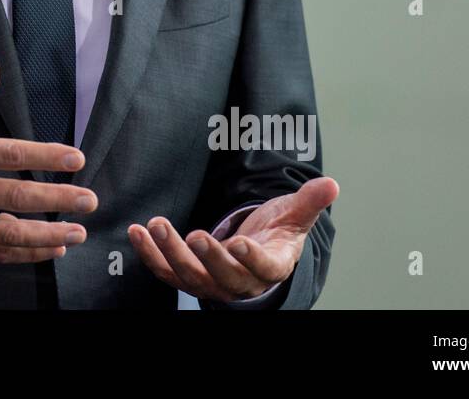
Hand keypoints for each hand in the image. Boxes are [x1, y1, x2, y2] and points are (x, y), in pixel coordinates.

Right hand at [0, 57, 98, 262]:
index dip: (45, 156)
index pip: (9, 153)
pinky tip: (52, 248)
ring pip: (9, 231)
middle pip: (15, 195)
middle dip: (57, 199)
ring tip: (78, 231)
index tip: (75, 158)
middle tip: (88, 199)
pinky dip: (26, 254)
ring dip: (47, 233)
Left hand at [128, 176, 338, 302]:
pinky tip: (137, 232)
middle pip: (223, 276)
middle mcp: (241, 282)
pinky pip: (166, 272)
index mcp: (271, 266)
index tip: (240, 244)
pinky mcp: (189, 277)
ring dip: (169, 252)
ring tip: (154, 225)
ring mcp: (212, 283)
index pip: (263, 268)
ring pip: (189, 276)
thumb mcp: (294, 216)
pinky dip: (150, 254)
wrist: (256, 252)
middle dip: (206, 256)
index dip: (252, 259)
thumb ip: (309, 202)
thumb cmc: (276, 233)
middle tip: (192, 235)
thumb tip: (332, 184)